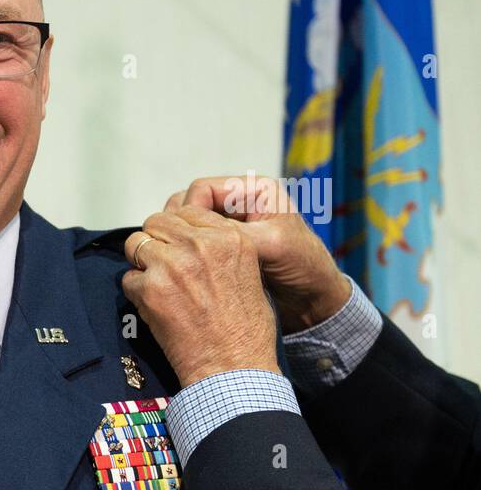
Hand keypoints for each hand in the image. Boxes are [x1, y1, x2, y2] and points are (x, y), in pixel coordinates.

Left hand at [122, 206, 279, 385]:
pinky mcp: (150, 288)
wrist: (234, 366)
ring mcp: (173, 264)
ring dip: (142, 263)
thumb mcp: (248, 272)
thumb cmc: (245, 330)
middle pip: (157, 222)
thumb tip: (189, 239)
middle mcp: (201, 244)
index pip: (186, 211)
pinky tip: (154, 308)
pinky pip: (128, 279)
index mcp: (229, 237)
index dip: (177, 230)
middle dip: (155, 242)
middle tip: (161, 267)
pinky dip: (136, 293)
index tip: (177, 248)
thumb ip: (219, 248)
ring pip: (136, 244)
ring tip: (156, 286)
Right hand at [167, 176, 350, 331]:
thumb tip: (195, 234)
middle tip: (176, 250)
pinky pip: (196, 245)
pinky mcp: (224, 248)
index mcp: (254, 190)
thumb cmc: (306, 267)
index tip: (183, 236)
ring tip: (181, 262)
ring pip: (189, 226)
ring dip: (182, 242)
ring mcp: (230, 227)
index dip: (187, 210)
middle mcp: (239, 203)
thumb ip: (235, 234)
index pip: (201, 189)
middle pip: (190, 205)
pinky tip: (187, 270)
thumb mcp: (273, 244)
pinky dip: (188, 254)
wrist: (314, 300)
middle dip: (180, 226)